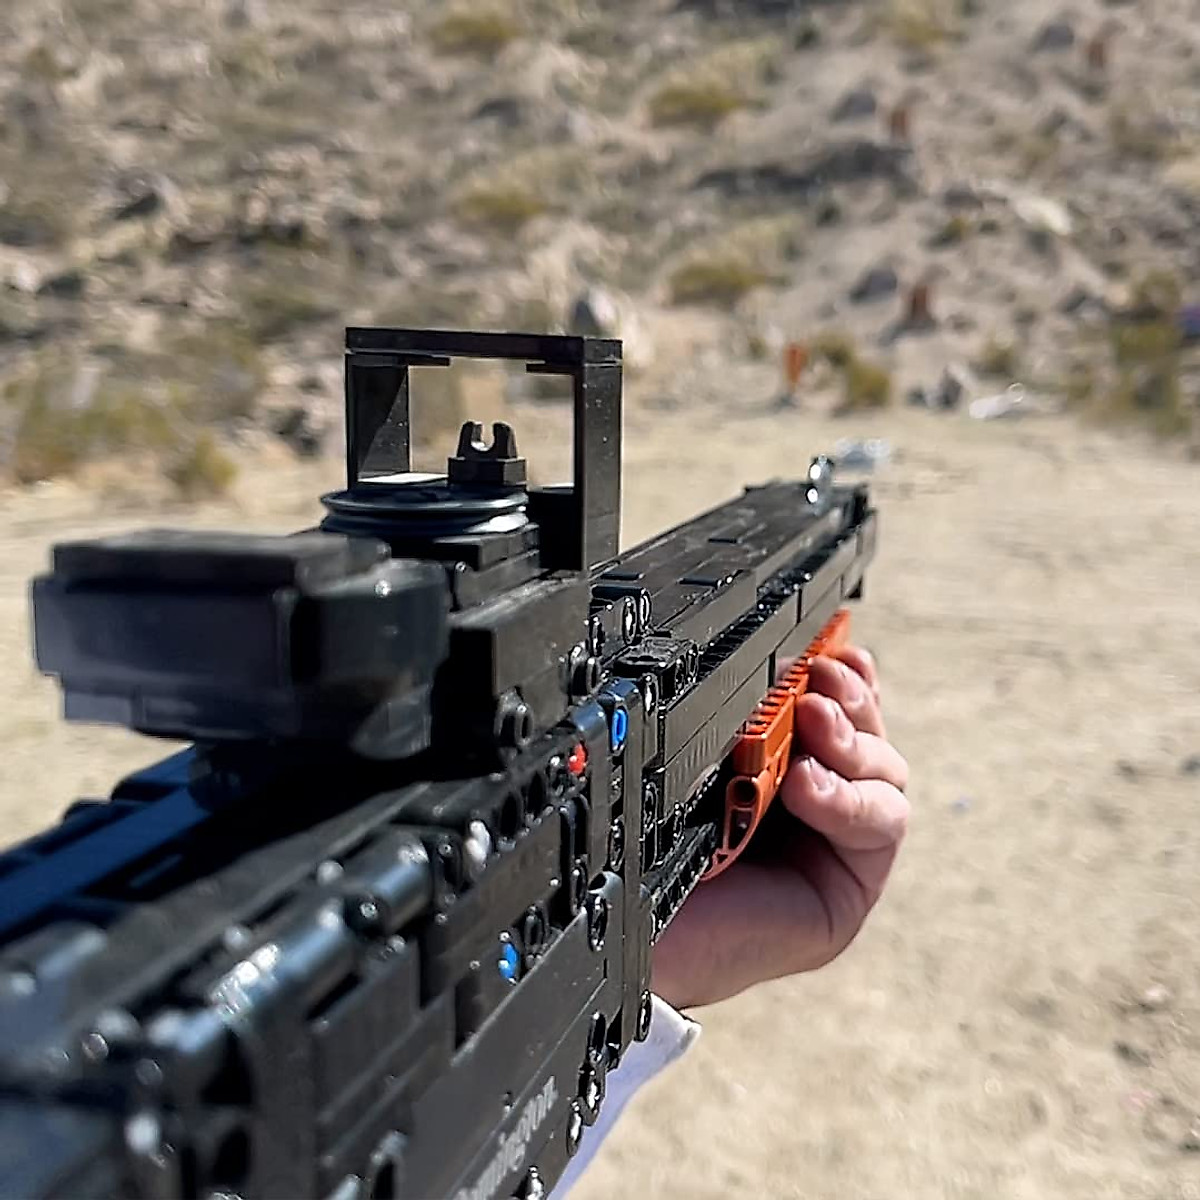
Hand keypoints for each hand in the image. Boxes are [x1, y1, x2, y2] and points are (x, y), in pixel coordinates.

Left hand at [651, 644, 909, 1009]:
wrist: (635, 951)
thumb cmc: (649, 867)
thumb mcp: (691, 780)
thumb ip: (735, 732)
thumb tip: (766, 666)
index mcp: (767, 772)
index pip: (821, 709)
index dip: (833, 670)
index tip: (823, 641)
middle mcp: (808, 805)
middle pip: (861, 731)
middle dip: (846, 694)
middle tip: (816, 674)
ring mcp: (835, 846)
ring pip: (884, 770)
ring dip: (852, 739)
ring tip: (811, 721)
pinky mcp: (851, 888)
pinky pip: (882, 823)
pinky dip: (850, 796)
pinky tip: (805, 786)